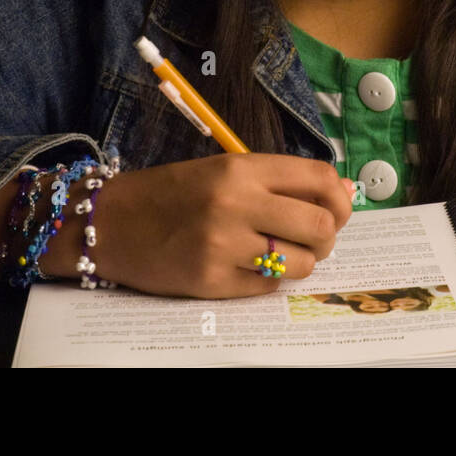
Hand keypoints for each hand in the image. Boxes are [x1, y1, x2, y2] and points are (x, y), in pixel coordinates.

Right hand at [84, 153, 354, 298]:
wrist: (110, 222)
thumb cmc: (173, 193)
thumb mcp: (225, 171)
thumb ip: (283, 180)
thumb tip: (344, 190)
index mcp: (241, 168)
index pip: (319, 179)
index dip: (341, 197)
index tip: (340, 208)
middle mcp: (235, 204)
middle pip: (321, 225)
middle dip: (327, 236)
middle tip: (312, 238)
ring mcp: (223, 246)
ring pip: (301, 262)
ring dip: (300, 261)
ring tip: (278, 252)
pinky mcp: (211, 282)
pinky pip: (267, 286)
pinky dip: (268, 279)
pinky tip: (248, 265)